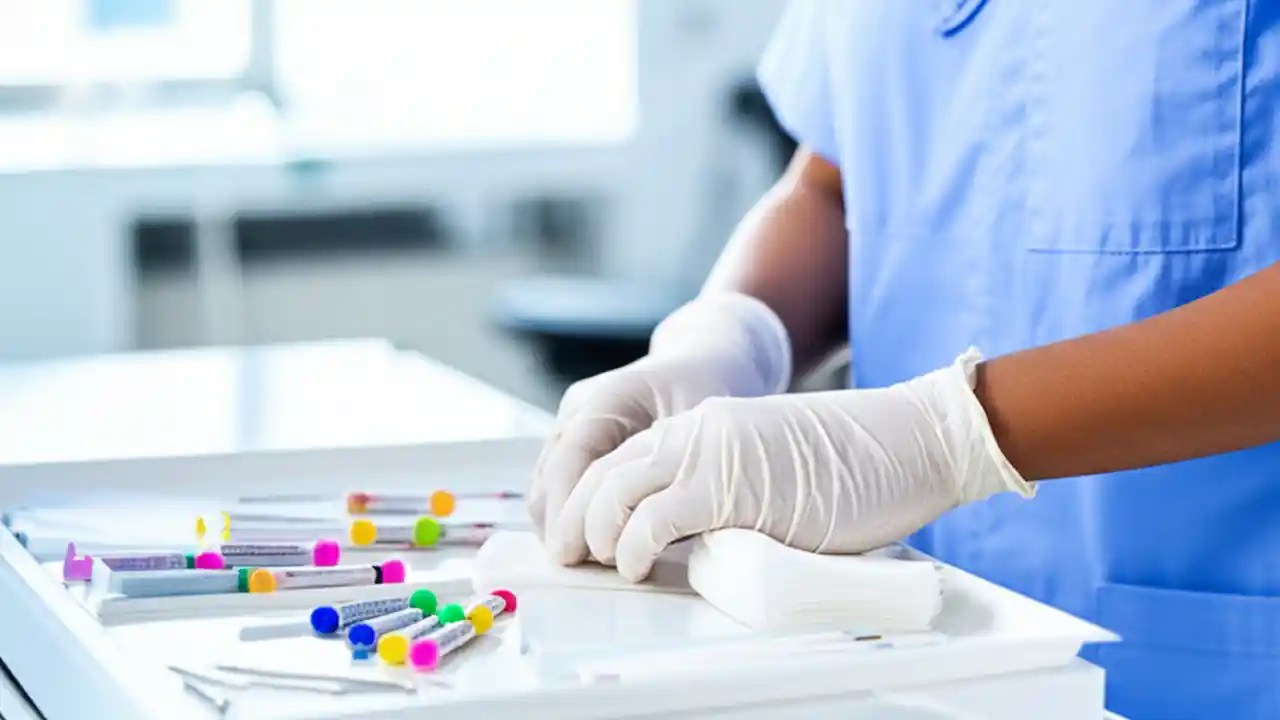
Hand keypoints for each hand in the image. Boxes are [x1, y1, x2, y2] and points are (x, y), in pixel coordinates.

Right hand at [529, 294, 791, 538]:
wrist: (704, 359)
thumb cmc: (708, 387)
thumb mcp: (702, 424)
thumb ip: (680, 469)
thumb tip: (659, 527)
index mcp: (608, 396)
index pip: (571, 457)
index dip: (565, 508)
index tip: (568, 552)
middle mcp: (580, 408)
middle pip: (548, 475)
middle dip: (560, 525)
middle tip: (582, 570)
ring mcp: (572, 422)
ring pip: (545, 484)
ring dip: (562, 524)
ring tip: (590, 563)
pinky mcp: (576, 440)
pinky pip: (558, 484)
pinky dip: (569, 514)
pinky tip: (593, 543)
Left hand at [547, 349, 1033, 580]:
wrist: (912, 438)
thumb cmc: (861, 462)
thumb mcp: (775, 465)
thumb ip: (730, 485)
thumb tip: (706, 535)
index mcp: (708, 425)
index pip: (625, 456)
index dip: (595, 495)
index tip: (587, 532)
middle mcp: (698, 431)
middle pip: (605, 469)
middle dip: (576, 514)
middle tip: (572, 554)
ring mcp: (711, 454)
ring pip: (615, 489)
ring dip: (594, 531)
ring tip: (598, 561)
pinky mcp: (730, 486)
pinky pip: (653, 519)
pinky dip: (630, 546)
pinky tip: (632, 564)